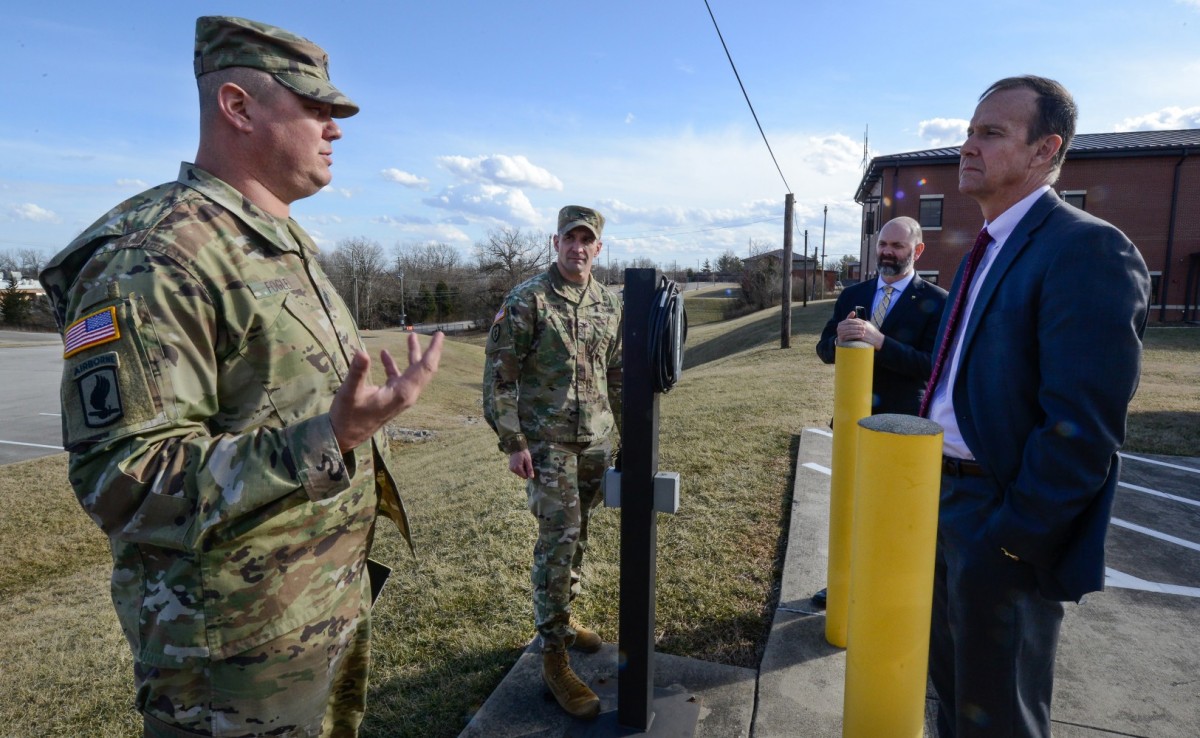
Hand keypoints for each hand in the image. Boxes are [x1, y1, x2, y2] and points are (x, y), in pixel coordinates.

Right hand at [330, 332, 443, 451]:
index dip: (433, 350)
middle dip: (430, 351)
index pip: (425, 367)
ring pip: (412, 373)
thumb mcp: (350, 393)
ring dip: (412, 355)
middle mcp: (406, 395)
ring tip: (411, 337)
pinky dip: (394, 366)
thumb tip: (362, 352)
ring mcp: (400, 397)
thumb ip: (357, 372)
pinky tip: (383, 354)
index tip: (440, 335)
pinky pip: (398, 378)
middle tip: (438, 334)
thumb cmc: (347, 416)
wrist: (345, 437)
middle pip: (424, 370)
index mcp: (402, 392)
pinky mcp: (391, 398)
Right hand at [509, 449, 533, 478]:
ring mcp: (511, 469)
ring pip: (519, 473)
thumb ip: (530, 469)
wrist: (516, 447)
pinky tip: (519, 462)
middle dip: (525, 470)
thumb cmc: (523, 453)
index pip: (525, 476)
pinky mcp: (510, 467)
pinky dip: (519, 468)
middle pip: (522, 475)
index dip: (528, 472)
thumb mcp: (528, 460)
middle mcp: (513, 470)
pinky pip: (517, 471)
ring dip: (522, 469)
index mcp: (518, 468)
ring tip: (522, 462)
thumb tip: (531, 477)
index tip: (528, 465)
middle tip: (525, 463)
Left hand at [835, 311, 882, 348]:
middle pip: (851, 325)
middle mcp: (863, 326)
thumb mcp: (869, 326)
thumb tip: (857, 321)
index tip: (844, 324)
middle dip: (845, 327)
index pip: (854, 320)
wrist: (879, 340)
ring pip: (851, 330)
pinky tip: (844, 338)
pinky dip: (848, 337)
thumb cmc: (874, 333)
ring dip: (845, 332)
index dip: (848, 322)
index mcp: (864, 323)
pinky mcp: (862, 337)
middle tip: (840, 328)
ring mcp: (863, 331)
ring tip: (841, 333)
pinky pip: (853, 336)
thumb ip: (863, 323)